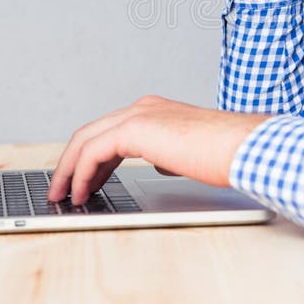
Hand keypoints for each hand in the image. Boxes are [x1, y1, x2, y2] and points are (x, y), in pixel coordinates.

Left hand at [46, 95, 269, 204]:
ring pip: (86, 139)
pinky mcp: (135, 129)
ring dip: (69, 170)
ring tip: (63, 195)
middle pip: (91, 132)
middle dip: (71, 163)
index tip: (83, 181)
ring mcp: (139, 114)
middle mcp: (144, 107)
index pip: (111, 131)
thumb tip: (160, 163)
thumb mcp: (190, 153)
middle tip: (61, 189)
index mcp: (157, 110)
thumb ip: (170, 153)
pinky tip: (81, 193)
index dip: (91, 158)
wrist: (242, 147)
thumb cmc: (228, 153)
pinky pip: (93, 152)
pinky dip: (80, 174)